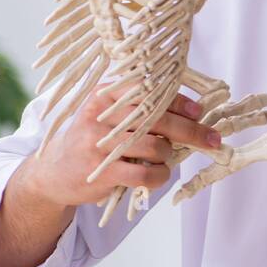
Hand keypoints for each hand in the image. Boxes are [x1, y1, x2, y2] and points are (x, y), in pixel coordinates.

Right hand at [19, 84, 221, 208]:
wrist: (53, 172)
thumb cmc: (93, 139)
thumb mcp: (108, 114)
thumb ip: (140, 109)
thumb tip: (192, 112)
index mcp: (104, 94)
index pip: (148, 90)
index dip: (178, 101)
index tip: (199, 112)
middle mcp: (100, 114)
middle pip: (157, 118)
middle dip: (191, 130)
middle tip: (213, 139)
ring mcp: (98, 143)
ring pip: (155, 147)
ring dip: (169, 156)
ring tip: (163, 158)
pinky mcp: (100, 171)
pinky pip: (145, 173)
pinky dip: (159, 176)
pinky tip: (158, 175)